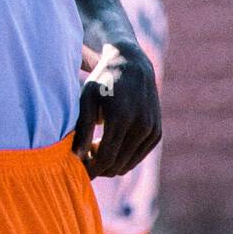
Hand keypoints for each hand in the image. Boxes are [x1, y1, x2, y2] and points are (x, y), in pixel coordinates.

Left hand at [72, 40, 160, 177]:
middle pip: (116, 165)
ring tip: (94, 146)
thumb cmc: (103, 80)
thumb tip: (76, 157)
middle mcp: (141, 125)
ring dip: (109, 163)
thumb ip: (82, 129)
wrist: (131, 64)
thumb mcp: (87, 98)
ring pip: (126, 165)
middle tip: (83, 155)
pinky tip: (109, 142)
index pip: (105, 157)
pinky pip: (136, 157)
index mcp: (121, 116)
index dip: (90, 169)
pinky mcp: (156, 133)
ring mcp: (151, 130)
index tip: (76, 169)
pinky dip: (122, 157)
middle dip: (97, 167)